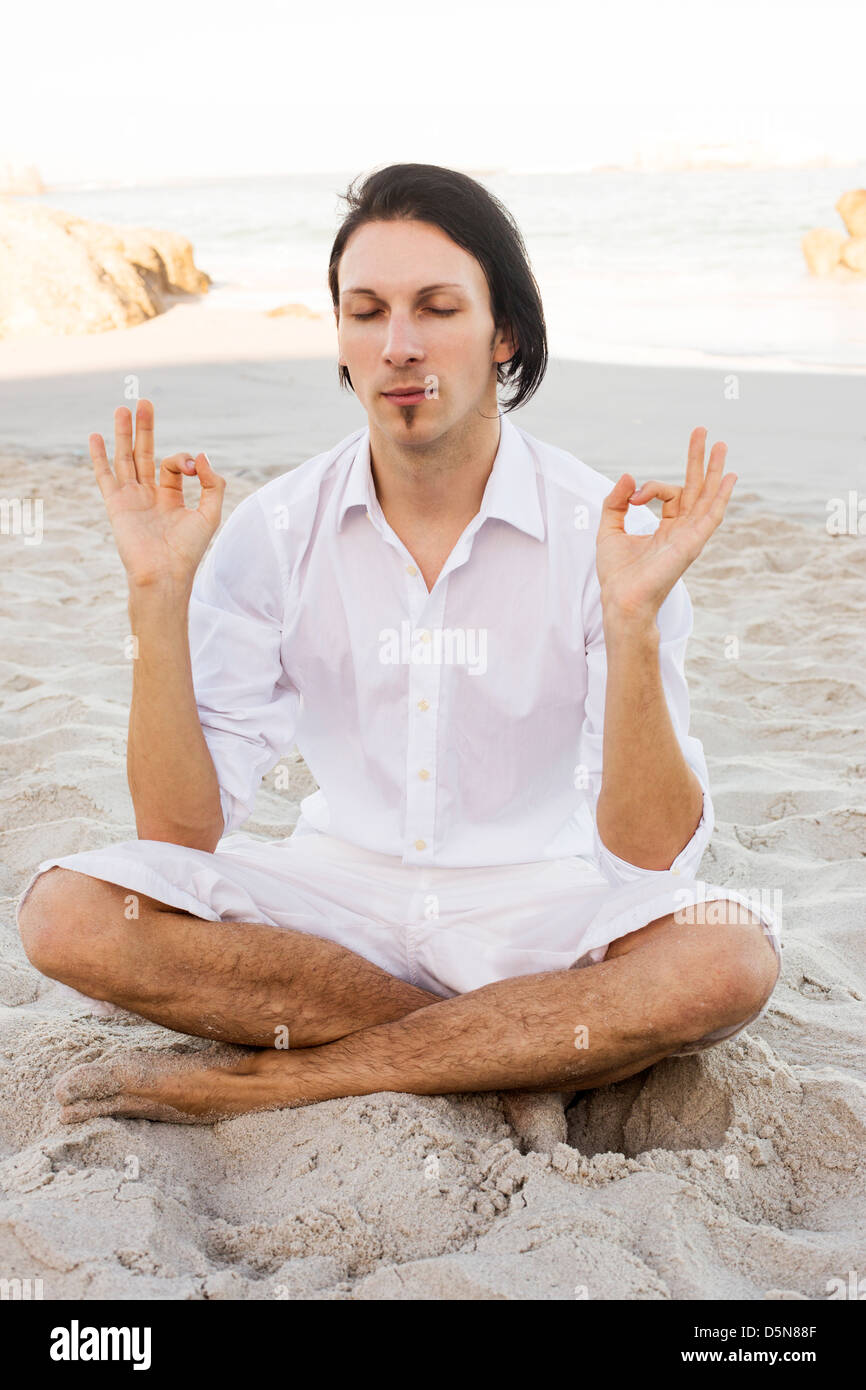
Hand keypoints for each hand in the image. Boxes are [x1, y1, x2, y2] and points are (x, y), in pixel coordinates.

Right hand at [89, 399, 225, 589]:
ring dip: (124, 434)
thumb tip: (201, 456)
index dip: (183, 459)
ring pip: (125, 458)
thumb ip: (213, 484)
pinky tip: (96, 437)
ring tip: (122, 409)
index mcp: (172, 498)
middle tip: (145, 403)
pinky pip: (105, 476)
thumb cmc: (188, 550)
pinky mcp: (116, 504)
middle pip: (145, 453)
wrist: (164, 573)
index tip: (192, 468)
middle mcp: (149, 495)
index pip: (174, 465)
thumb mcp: (210, 513)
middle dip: (146, 428)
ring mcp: (131, 498)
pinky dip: (100, 457)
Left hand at [596, 426, 735, 624]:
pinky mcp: (692, 544)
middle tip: (703, 431)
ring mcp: (690, 536)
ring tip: (721, 445)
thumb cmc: (618, 573)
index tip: (633, 495)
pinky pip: (711, 516)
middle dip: (699, 459)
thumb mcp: (609, 529)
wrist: (622, 599)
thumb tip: (628, 476)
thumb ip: (616, 502)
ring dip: (714, 470)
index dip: (650, 487)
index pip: (669, 493)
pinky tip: (730, 478)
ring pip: (707, 496)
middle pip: (696, 488)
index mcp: (668, 528)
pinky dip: (721, 496)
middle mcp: (683, 530)